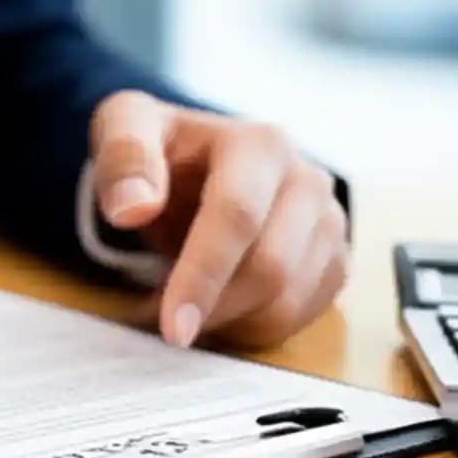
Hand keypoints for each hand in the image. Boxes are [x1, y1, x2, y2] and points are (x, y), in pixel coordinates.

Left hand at [90, 90, 348, 348]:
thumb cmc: (160, 149)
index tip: (172, 327)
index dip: (204, 276)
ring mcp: (329, 223)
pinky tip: (217, 311)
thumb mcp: (125, 128)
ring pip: (288, 302)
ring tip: (184, 311)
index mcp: (260, 144)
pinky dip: (250, 330)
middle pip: (271, 268)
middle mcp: (308, 180)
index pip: (238, 217)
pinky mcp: (334, 260)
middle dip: (213, 310)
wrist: (199, 160)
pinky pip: (300, 317)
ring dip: (228, 323)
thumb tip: (133, 209)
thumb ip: (124, 158)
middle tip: (163, 325)